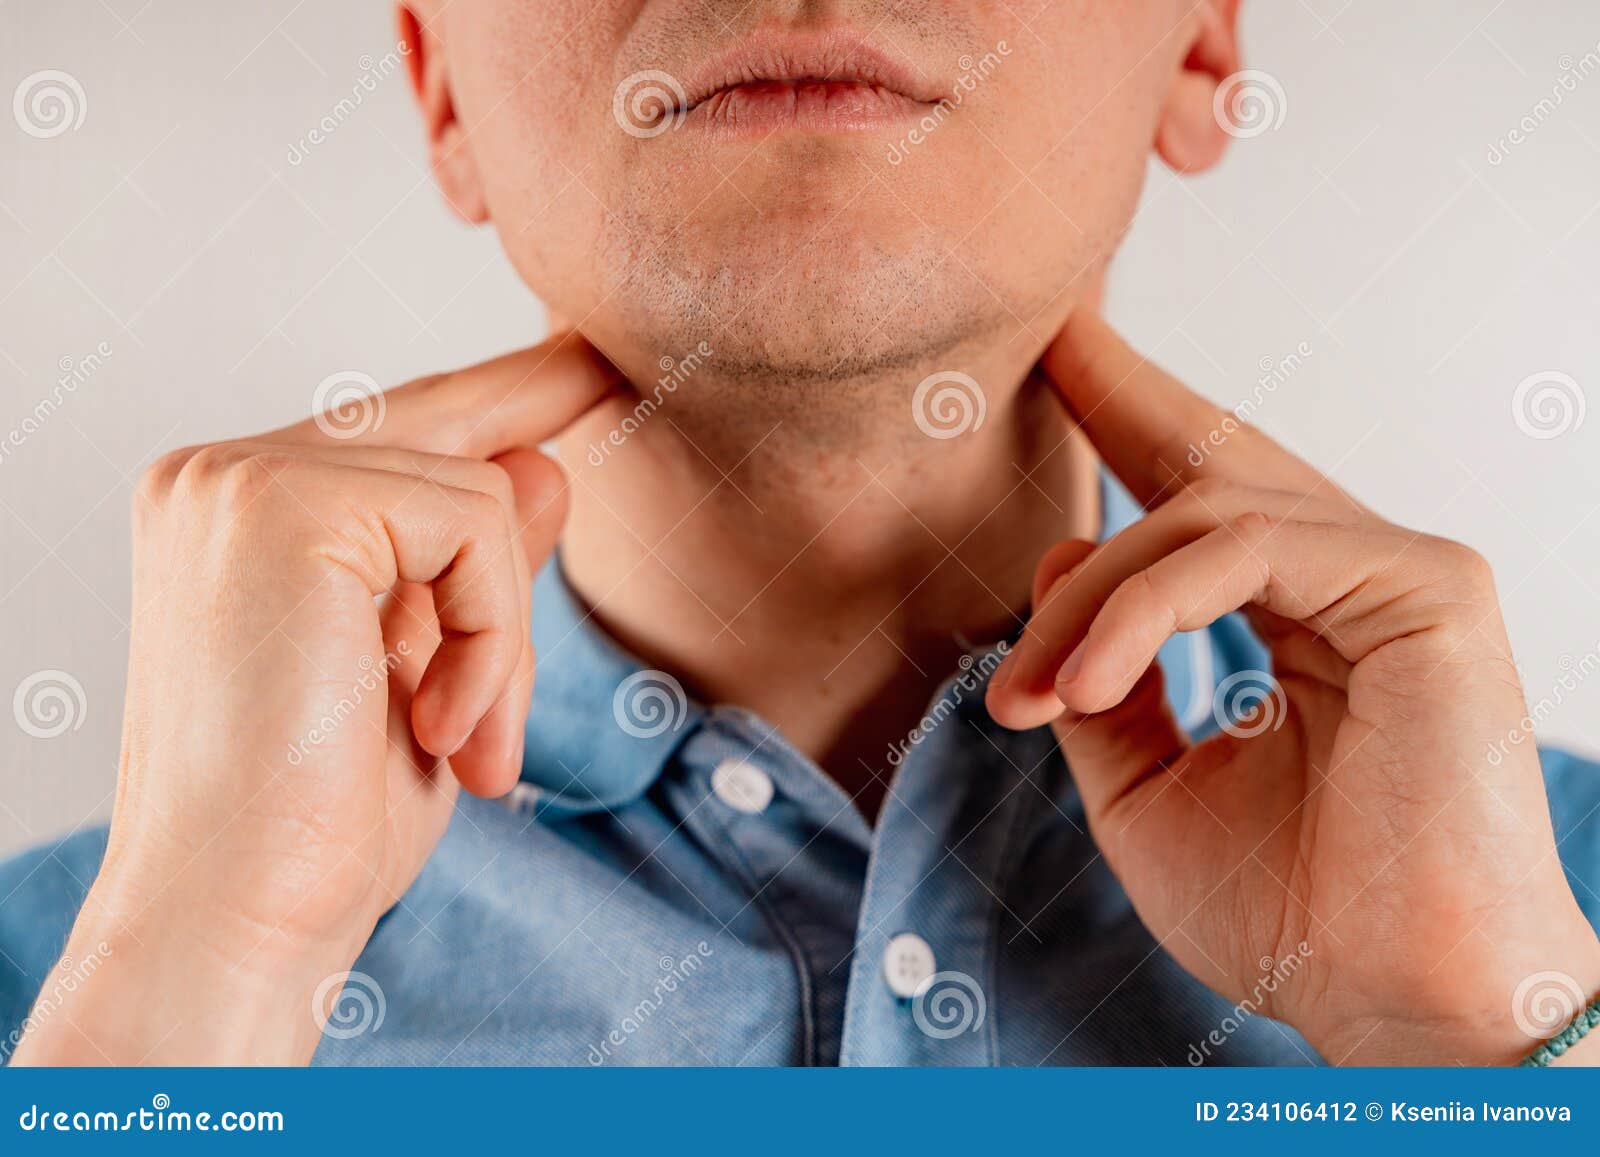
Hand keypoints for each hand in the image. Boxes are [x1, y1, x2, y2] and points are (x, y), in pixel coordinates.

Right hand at [14, 334, 615, 1064]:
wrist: (241, 921)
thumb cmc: (321, 821)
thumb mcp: (427, 674)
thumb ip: (474, 568)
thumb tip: (543, 467)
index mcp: (238, 516)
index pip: (393, 428)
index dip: (500, 392)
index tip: (585, 360)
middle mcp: (222, 476)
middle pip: (444, 444)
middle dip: (520, 498)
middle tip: (607, 385)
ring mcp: (244, 480)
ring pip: (477, 496)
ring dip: (502, 640)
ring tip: (464, 745)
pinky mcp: (288, 503)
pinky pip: (473, 526)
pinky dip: (491, 637)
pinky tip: (440, 726)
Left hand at [987, 310, 1599, 1065]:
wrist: (1394, 1004)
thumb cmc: (1290, 912)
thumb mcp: (1148, 786)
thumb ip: (1106, 675)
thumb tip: (1061, 560)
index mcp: (1306, 618)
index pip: (1207, 502)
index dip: (1134, 426)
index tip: (1057, 370)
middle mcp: (1356, 579)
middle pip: (1223, 455)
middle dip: (1127, 393)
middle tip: (1052, 334)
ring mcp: (1397, 573)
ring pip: (1201, 515)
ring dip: (1088, 601)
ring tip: (1033, 691)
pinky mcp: (1426, 588)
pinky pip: (1244, 552)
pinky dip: (1142, 612)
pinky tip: (1085, 679)